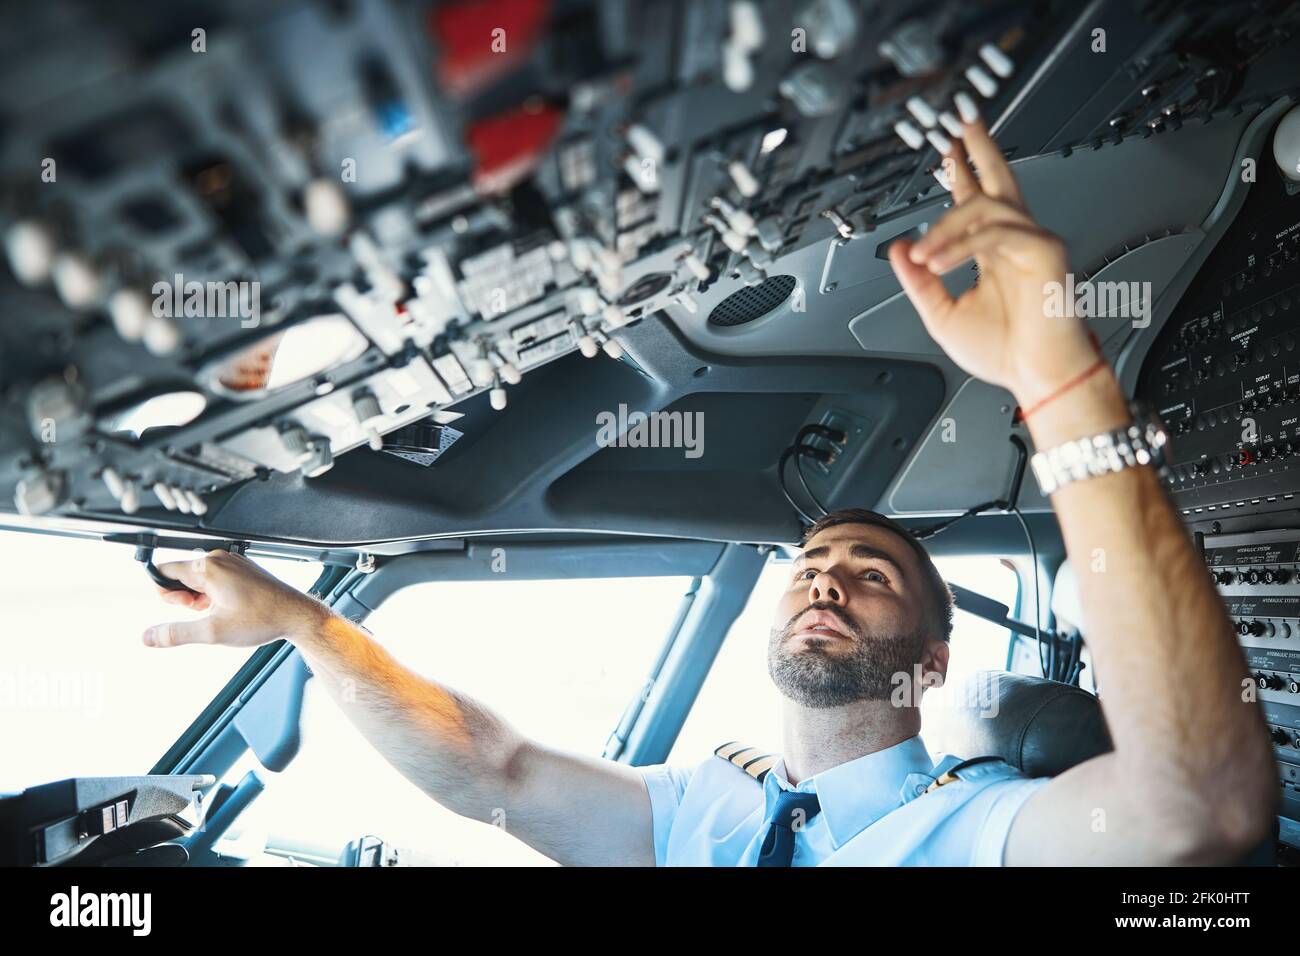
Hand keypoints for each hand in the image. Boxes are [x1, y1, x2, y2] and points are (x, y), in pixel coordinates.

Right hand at [143, 549, 327, 647]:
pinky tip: (231, 608)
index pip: (163, 571)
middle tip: (207, 613)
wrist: (295, 615)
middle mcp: (218, 558)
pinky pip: (216, 579)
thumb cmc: (261, 620)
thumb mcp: (212, 632)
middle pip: (180, 576)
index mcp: (207, 567)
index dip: (165, 594)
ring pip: (198, 579)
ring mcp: (232, 562)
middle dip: (186, 599)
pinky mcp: (241, 569)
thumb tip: (147, 637)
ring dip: (201, 599)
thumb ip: (175, 633)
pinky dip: (215, 595)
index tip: (184, 608)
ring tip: (222, 612)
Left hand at [887, 119, 1097, 407]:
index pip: (974, 200)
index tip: (945, 149)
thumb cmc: (1006, 352)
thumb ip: (919, 282)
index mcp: (993, 252)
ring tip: (923, 254)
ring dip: (945, 228)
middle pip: (997, 178)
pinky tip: (939, 261)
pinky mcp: (1044, 251)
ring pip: (986, 208)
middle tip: (958, 120)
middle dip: (978, 146)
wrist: (1039, 377)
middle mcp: (1014, 240)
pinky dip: (962, 246)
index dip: (959, 171)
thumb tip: (897, 250)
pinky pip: (996, 234)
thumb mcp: (942, 315)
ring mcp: (1032, 242)